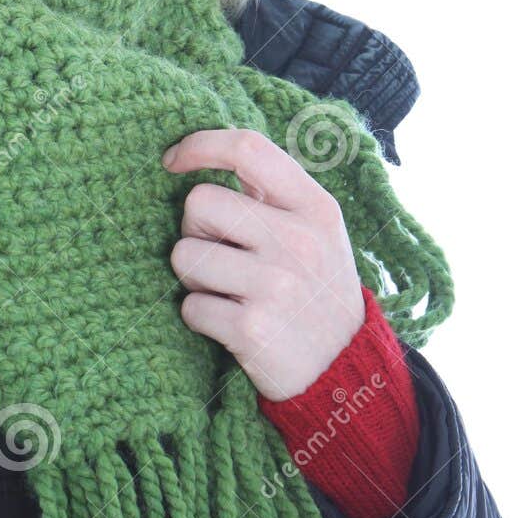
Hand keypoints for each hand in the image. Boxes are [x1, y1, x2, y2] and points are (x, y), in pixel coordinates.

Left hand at [162, 126, 364, 400]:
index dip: (200, 145)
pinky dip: (200, 319)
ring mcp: (276, 285)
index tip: (173, 160)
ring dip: (194, 279)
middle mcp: (298, 240)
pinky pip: (189, 306)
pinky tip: (231, 326)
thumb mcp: (319, 234)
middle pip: (199, 203)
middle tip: (222, 257)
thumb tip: (210, 154)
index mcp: (315, 208)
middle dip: (195, 230)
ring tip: (229, 294)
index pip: (248, 148)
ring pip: (184, 255)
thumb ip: (275, 196)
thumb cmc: (317, 293)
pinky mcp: (252, 329)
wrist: (344, 372)